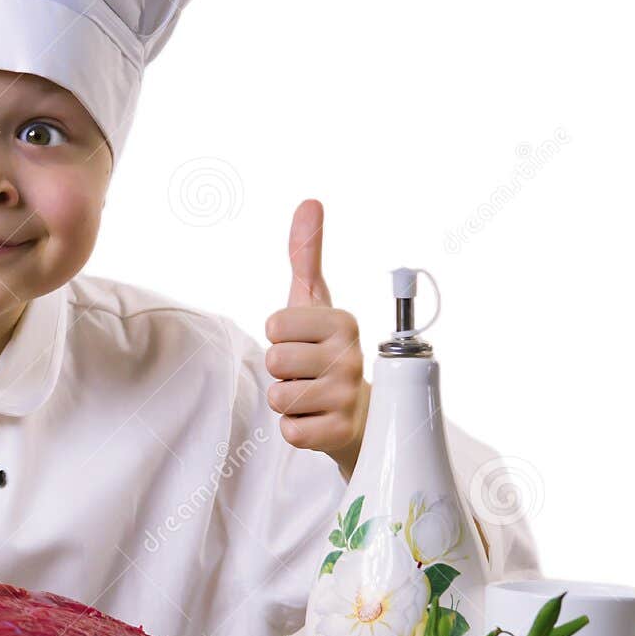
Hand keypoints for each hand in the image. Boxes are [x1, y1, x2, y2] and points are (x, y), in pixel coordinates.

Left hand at [264, 200, 369, 476]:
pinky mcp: (339, 434)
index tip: (303, 342)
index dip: (279, 336)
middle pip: (274, 361)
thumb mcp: (314, 302)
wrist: (360, 414)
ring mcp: (347, 396)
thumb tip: (309, 201)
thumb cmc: (326, 351)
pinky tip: (318, 420)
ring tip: (312, 395)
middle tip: (307, 372)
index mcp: (343, 322)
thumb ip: (305, 254)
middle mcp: (351, 357)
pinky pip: (289, 430)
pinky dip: (295, 428)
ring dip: (287, 399)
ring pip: (278, 395)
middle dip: (282, 369)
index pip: (274, 325)